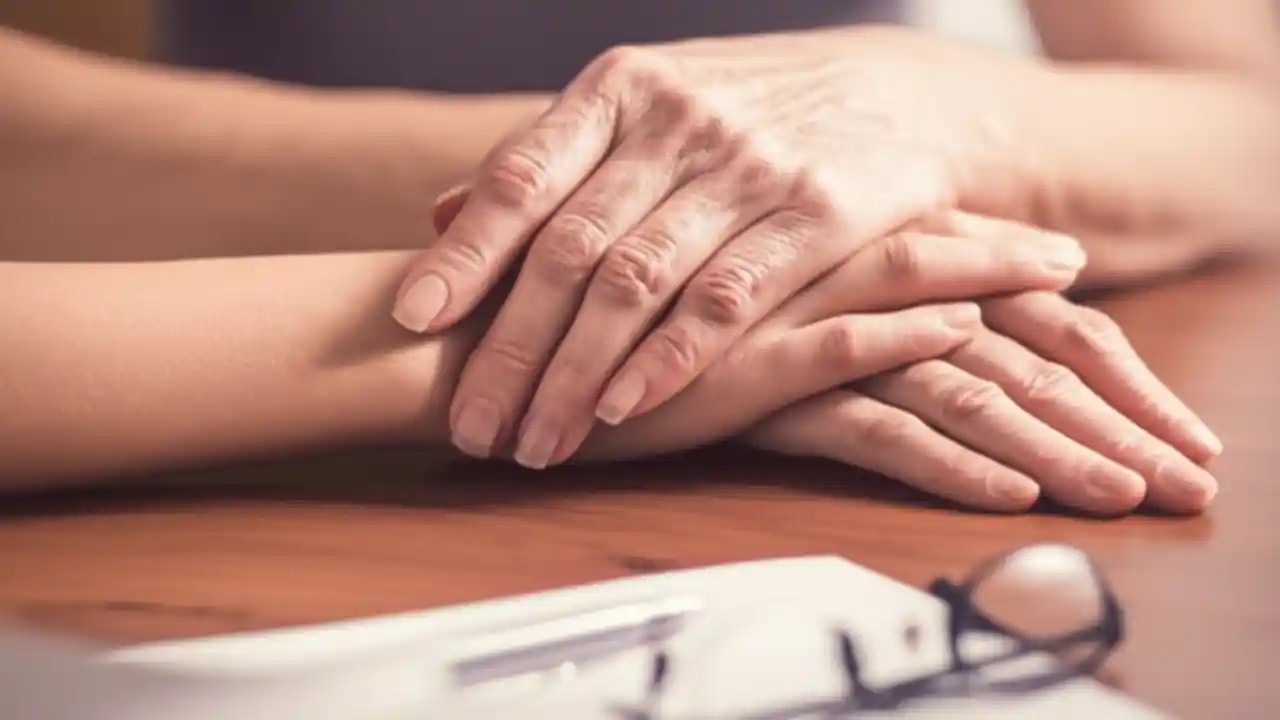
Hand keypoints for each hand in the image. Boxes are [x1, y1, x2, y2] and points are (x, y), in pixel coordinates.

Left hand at [392, 30, 1063, 467]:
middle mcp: (677, 123)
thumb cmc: (745, 109)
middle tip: (469, 424)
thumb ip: (548, 162)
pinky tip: (625, 411)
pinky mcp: (818, 215)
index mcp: (619, 89)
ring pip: (637, 284)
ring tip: (534, 442)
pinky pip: (727, 299)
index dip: (464, 252)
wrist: (897, 90)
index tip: (411, 320)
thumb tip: (437, 214)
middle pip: (569, 248)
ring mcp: (749, 167)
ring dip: (576, 375)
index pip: (522, 176)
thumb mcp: (644, 106)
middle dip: (510, 348)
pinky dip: (670, 359)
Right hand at [746, 291, 1220, 514]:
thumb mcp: (829, 292)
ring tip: (1116, 494)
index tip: (1178, 426)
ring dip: (1049, 447)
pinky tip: (1003, 491)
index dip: (1120, 373)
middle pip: (1024, 356)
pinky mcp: (773, 381)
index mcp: (905, 250)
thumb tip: (1003, 302)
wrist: (610, 324)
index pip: (1042, 316)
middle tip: (1180, 476)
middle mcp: (879, 283)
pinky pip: (875, 422)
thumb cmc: (719, 314)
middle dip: (1112, 420)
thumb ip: (914, 295)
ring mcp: (826, 328)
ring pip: (965, 389)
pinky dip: (944, 459)